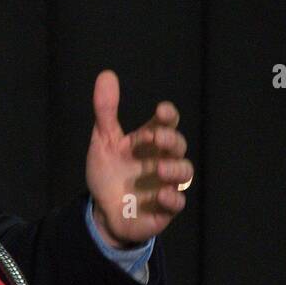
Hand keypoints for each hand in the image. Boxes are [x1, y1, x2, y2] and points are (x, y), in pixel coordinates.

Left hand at [86, 70, 191, 247]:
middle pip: (178, 146)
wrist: (101, 210)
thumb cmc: (108, 172)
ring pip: (184, 174)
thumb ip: (106, 110)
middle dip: (171, 140)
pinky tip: (160, 194)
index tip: (162, 110)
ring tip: (159, 167)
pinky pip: (176, 204)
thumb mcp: (103, 140)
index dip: (168, 116)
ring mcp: (166, 184)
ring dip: (175, 168)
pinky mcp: (164, 209)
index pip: (167, 124)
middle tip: (156, 137)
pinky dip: (171, 198)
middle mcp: (162, 160)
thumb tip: (106, 74)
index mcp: (150, 142)